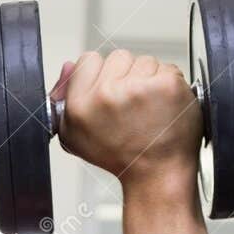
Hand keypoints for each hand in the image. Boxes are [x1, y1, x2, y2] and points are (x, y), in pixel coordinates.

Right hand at [54, 50, 200, 192]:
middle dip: (126, 77)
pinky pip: (167, 69)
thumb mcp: (77, 137)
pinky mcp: (165, 85)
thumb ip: (65, 99)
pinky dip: (168, 86)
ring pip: (144, 62)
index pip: (88, 60)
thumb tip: (68, 66)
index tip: (111, 96)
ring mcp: (138, 88)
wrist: (156, 175)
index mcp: (79, 105)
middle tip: (131, 109)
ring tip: (148, 110)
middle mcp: (105, 95)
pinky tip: (163, 108)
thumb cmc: (120, 158)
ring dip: (149, 81)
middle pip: (118, 57)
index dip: (101, 76)